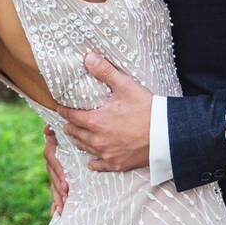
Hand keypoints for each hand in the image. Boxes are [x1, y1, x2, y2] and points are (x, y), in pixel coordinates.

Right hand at [42, 124, 67, 215]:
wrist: (66, 132)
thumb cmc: (66, 129)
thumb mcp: (60, 128)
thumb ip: (54, 129)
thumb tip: (48, 129)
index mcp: (51, 149)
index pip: (53, 161)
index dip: (58, 172)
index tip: (66, 184)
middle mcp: (50, 161)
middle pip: (53, 177)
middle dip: (59, 188)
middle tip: (67, 197)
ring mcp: (52, 171)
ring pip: (53, 186)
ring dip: (57, 198)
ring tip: (62, 210)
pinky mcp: (57, 178)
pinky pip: (54, 191)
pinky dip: (54, 203)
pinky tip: (56, 215)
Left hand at [57, 51, 152, 171]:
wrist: (167, 135)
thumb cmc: (147, 109)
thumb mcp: (125, 86)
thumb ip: (105, 71)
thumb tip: (88, 58)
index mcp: (96, 121)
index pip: (71, 116)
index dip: (63, 111)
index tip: (59, 108)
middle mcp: (97, 140)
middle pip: (75, 133)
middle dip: (69, 126)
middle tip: (66, 122)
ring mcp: (107, 154)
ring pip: (84, 148)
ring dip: (78, 141)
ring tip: (74, 136)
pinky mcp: (118, 164)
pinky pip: (99, 166)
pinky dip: (93, 163)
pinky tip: (91, 162)